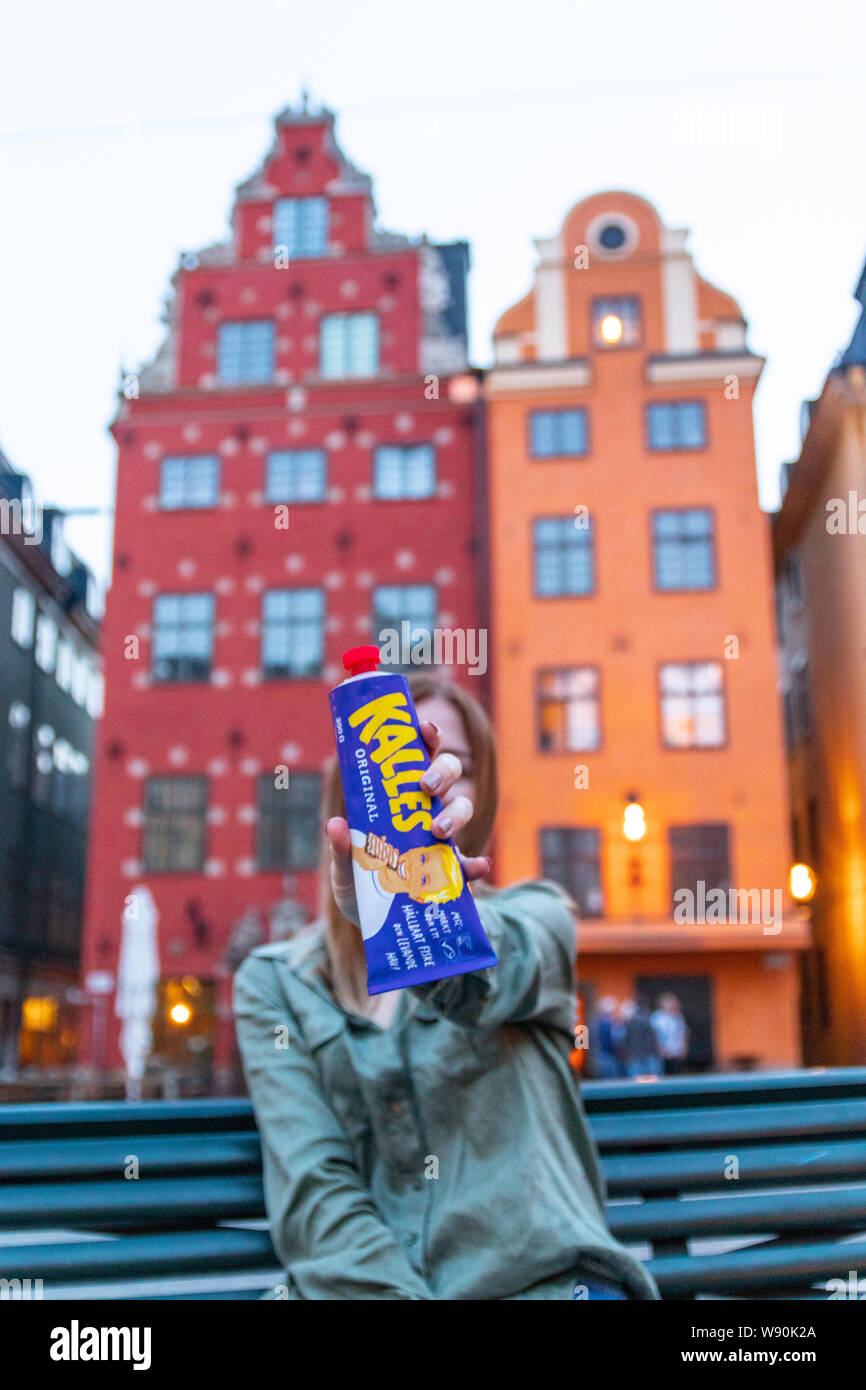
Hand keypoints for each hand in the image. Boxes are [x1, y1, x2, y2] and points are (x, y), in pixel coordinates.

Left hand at [326, 719, 491, 927]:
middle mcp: (425, 811)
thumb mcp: (344, 870)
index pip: (417, 757)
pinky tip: (477, 867)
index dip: (426, 737)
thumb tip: (337, 826)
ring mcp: (442, 840)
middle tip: (425, 788)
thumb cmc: (358, 886)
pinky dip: (476, 864)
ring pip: (462, 809)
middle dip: (441, 774)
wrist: (375, 926)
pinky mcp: (453, 872)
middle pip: (447, 776)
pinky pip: (472, 863)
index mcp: (400, 798)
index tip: (423, 727)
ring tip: (438, 832)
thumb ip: (342, 850)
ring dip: (455, 814)